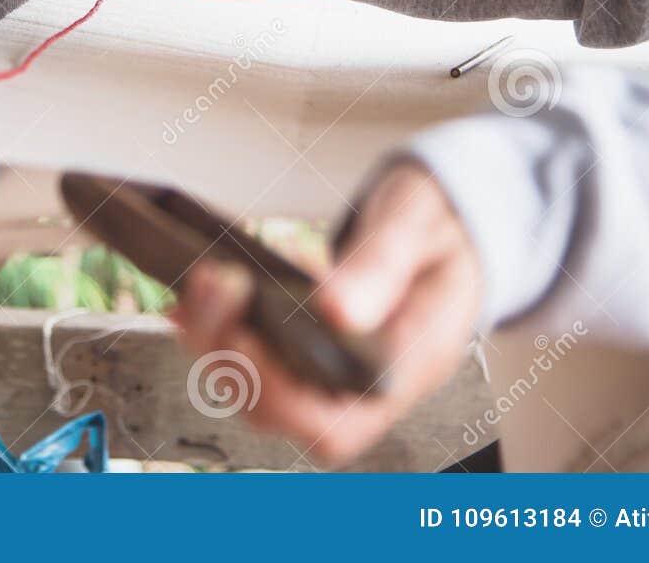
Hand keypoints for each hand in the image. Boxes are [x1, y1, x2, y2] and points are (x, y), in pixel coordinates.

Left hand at [171, 163, 481, 465]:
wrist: (450, 223)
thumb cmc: (443, 226)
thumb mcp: (419, 225)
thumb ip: (381, 265)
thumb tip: (333, 310)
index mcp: (409, 365)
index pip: (337, 426)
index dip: (280, 397)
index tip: (244, 333)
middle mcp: (365, 383)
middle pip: (282, 413)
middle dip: (232, 356)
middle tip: (217, 282)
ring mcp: (332, 369)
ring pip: (257, 391)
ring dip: (216, 341)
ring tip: (204, 280)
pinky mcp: (305, 348)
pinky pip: (252, 359)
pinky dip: (215, 329)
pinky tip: (198, 291)